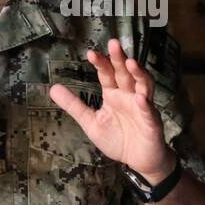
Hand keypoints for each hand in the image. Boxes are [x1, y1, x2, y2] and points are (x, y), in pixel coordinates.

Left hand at [49, 38, 175, 181]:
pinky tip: (140, 99)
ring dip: (138, 74)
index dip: (101, 63)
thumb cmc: (118, 138)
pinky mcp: (152, 123)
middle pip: (125, 73)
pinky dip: (145, 105)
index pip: (107, 74)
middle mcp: (129, 96)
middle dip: (120, 59)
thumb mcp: (91, 122)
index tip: (91, 53)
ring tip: (131, 63)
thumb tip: (53, 88)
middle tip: (114, 43)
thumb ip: (74, 105)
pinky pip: (149, 112)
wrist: (139, 161)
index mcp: (114, 94)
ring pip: (143, 85)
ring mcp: (143, 107)